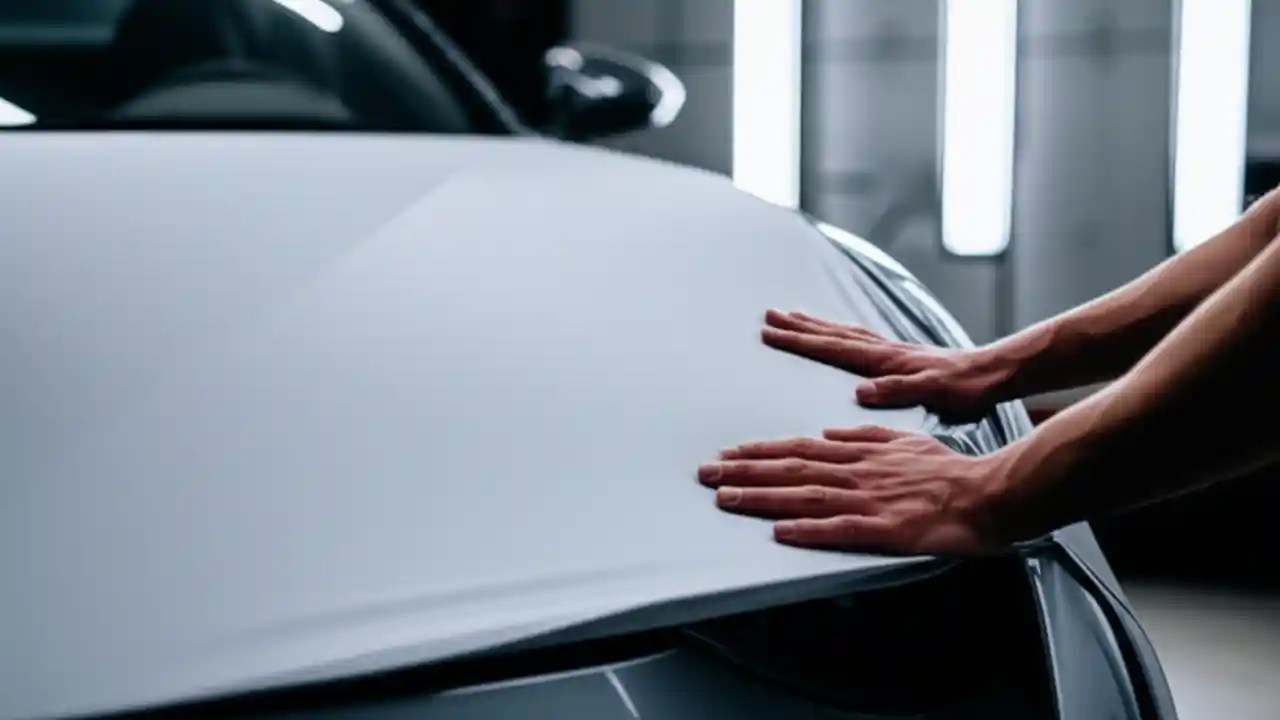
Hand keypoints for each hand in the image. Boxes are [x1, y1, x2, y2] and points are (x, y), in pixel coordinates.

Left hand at [697, 425, 1020, 555]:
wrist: (987, 492)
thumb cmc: (947, 469)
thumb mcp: (903, 440)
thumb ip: (864, 437)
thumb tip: (829, 433)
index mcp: (859, 452)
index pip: (799, 449)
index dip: (760, 451)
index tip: (728, 453)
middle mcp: (856, 472)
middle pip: (790, 469)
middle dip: (744, 471)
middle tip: (705, 474)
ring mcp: (868, 499)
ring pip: (804, 496)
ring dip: (761, 497)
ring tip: (724, 498)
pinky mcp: (885, 529)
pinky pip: (840, 530)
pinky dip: (808, 529)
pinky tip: (780, 532)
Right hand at [761, 309, 1010, 418]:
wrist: (995, 373)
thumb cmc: (967, 387)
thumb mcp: (934, 392)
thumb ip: (898, 390)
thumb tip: (862, 391)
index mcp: (887, 360)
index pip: (834, 348)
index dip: (801, 341)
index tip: (772, 332)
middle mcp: (885, 350)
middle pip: (833, 333)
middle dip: (799, 327)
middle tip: (768, 316)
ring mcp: (892, 350)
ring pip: (844, 333)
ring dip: (816, 325)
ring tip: (792, 316)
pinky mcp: (901, 356)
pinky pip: (860, 339)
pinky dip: (840, 333)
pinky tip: (837, 335)